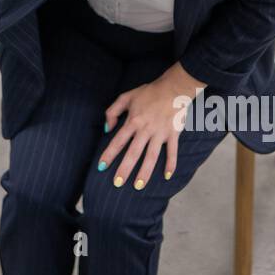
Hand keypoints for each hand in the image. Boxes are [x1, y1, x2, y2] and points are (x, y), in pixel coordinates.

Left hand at [98, 64, 204, 189]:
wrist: (173, 88)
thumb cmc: (149, 92)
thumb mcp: (126, 97)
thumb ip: (112, 111)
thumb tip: (107, 129)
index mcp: (133, 121)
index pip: (118, 141)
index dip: (109, 154)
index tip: (101, 167)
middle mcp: (146, 129)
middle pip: (133, 152)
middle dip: (125, 169)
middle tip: (117, 183)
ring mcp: (160, 133)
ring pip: (151, 156)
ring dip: (145, 172)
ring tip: (138, 186)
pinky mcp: (173, 134)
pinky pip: (172, 152)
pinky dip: (171, 164)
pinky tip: (167, 176)